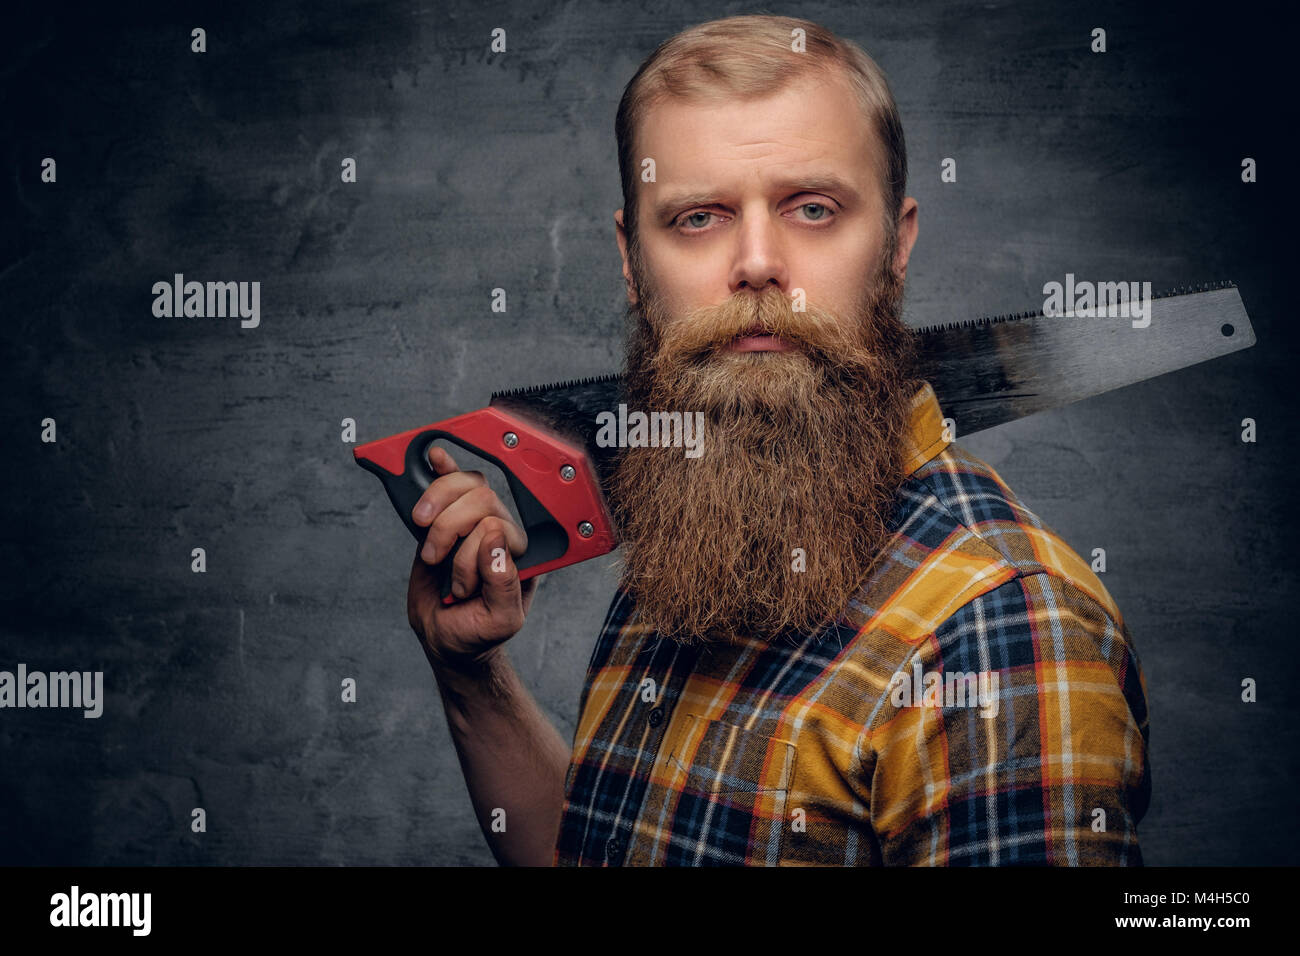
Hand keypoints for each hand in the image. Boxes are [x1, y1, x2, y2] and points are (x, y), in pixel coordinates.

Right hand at [406, 445, 538, 670]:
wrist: (447, 638)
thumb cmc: (479, 632)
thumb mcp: (501, 621)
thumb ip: (504, 586)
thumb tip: (493, 542)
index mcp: (520, 553)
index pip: (500, 524)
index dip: (473, 550)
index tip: (459, 584)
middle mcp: (501, 533)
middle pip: (481, 499)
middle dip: (451, 531)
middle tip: (436, 563)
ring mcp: (474, 524)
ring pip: (465, 487)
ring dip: (439, 515)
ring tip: (429, 550)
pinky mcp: (447, 521)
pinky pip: (450, 487)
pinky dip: (442, 472)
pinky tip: (436, 458)